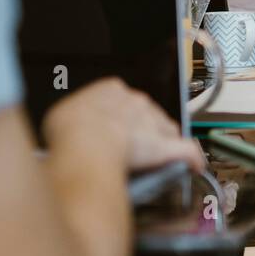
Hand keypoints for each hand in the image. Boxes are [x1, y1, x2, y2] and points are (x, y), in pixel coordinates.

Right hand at [41, 77, 204, 173]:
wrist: (86, 144)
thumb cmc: (69, 131)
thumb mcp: (60, 116)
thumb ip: (72, 118)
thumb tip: (68, 128)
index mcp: (110, 89)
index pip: (121, 100)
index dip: (117, 117)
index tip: (110, 130)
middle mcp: (136, 100)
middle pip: (145, 114)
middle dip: (140, 129)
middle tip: (126, 150)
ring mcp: (154, 121)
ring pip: (165, 130)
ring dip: (163, 143)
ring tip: (155, 162)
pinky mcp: (167, 144)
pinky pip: (186, 150)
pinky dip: (192, 157)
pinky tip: (194, 166)